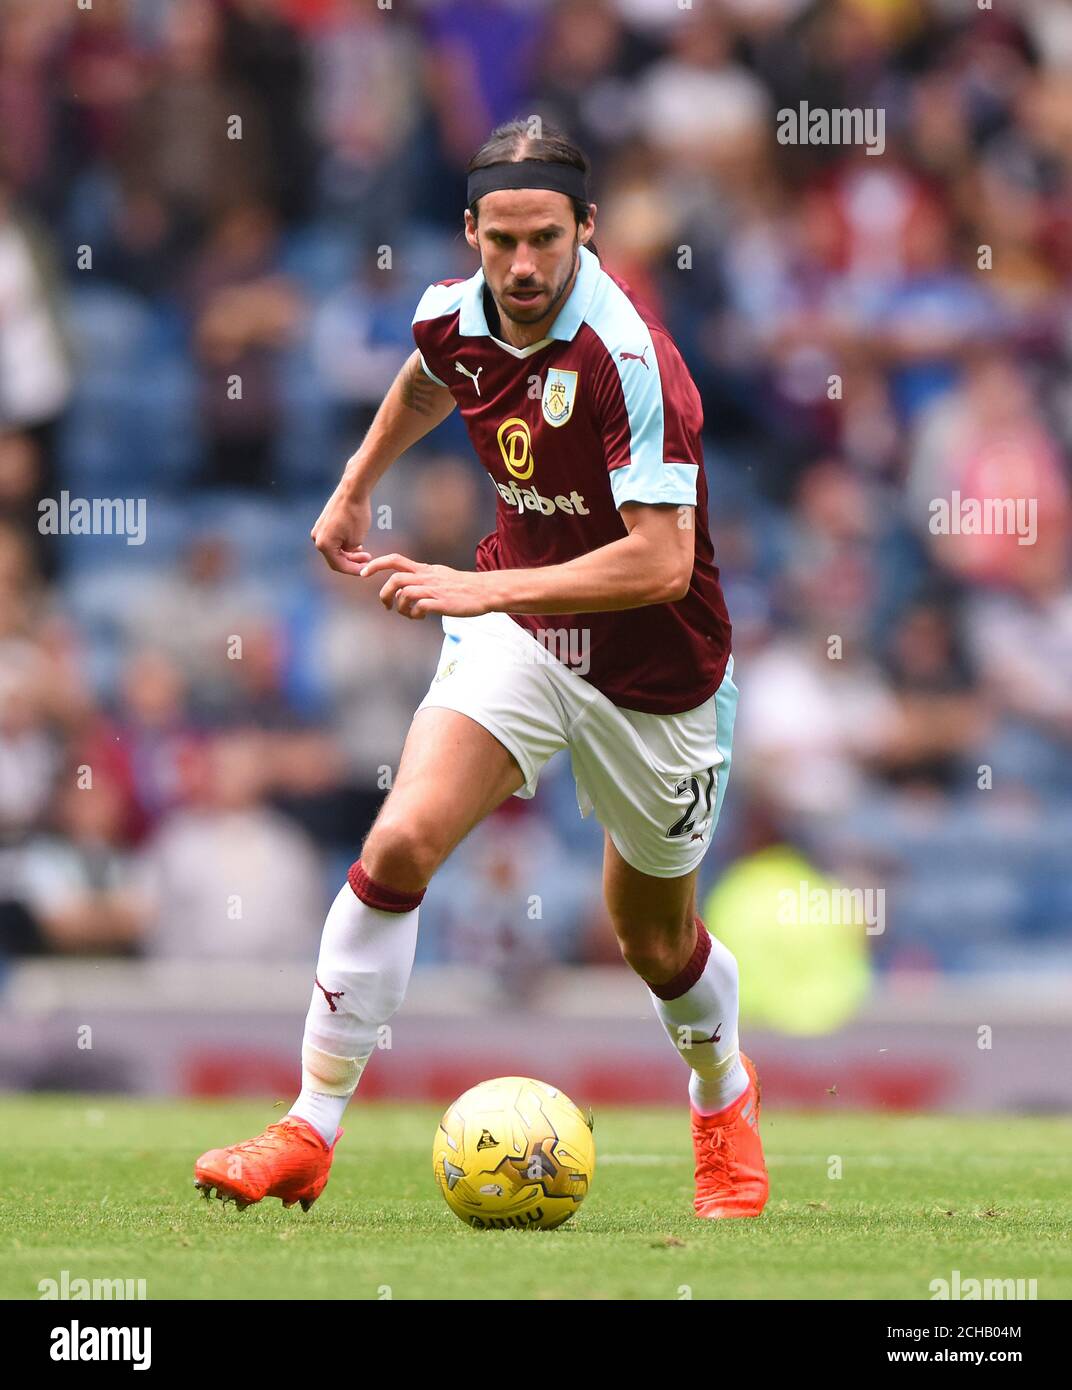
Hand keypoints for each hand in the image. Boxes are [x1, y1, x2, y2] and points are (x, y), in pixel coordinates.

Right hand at [311, 485, 371, 575]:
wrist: (352, 490)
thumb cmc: (356, 514)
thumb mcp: (357, 540)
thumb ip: (350, 552)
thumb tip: (347, 552)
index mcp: (323, 545)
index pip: (339, 565)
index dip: (353, 570)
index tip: (366, 570)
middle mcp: (317, 538)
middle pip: (335, 558)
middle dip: (352, 561)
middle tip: (367, 560)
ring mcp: (319, 529)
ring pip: (334, 548)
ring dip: (349, 553)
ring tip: (364, 552)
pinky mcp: (323, 522)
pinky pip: (333, 539)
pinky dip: (344, 544)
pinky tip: (357, 544)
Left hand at [360, 553, 495, 618]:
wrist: (484, 591)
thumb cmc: (462, 586)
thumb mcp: (439, 575)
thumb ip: (421, 580)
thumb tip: (403, 591)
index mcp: (424, 570)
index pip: (395, 560)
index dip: (376, 564)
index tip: (364, 573)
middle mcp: (426, 577)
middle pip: (395, 580)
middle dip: (384, 594)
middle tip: (386, 606)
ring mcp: (434, 590)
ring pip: (404, 595)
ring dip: (400, 608)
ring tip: (409, 614)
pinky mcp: (441, 603)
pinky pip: (419, 607)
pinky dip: (415, 614)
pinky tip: (420, 617)